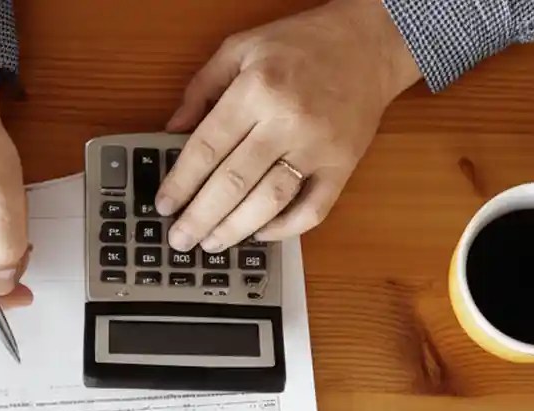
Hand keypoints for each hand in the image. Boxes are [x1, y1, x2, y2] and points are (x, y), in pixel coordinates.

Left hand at [157, 0, 421, 252]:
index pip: (208, 147)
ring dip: (236, 229)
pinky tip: (260, 233)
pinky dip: (286, 229)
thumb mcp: (241, 47)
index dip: (181, 182)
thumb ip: (201, 87)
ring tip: (212, 243)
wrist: (369, 43)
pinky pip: (314, 209)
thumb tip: (171, 130)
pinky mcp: (343, 165)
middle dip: (201, 217)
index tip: (164, 206)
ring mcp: (318, 146)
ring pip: (270, 201)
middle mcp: (287, 121)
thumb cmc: (301, 43)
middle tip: (180, 239)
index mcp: (257, 89)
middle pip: (234, 182)